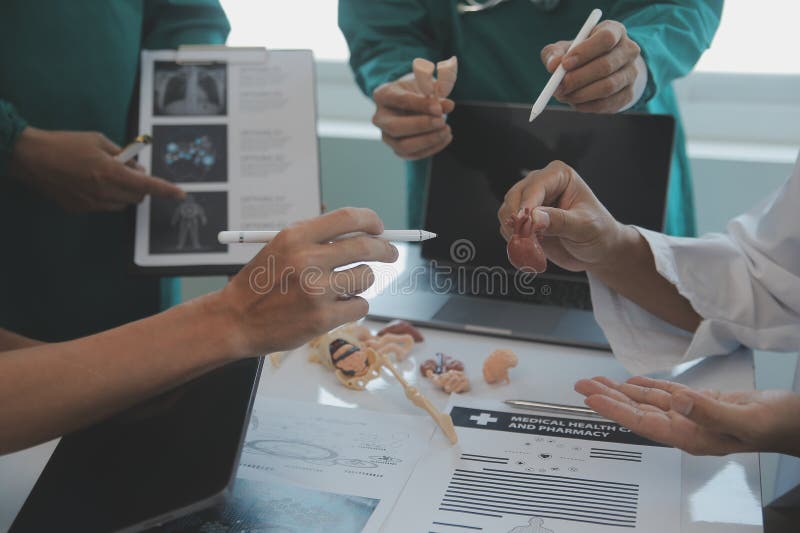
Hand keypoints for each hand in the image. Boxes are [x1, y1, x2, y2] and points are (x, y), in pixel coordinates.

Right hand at [10, 127, 184, 211]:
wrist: (31, 157)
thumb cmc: (65, 144)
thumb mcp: (99, 141)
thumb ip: (122, 155)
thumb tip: (136, 167)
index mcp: (110, 173)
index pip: (147, 185)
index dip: (166, 190)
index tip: (180, 193)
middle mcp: (104, 192)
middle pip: (137, 197)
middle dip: (139, 185)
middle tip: (129, 170)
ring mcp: (91, 203)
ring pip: (122, 204)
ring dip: (123, 192)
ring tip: (106, 174)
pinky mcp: (80, 209)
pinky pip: (104, 206)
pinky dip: (106, 196)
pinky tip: (91, 182)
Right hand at [216, 208, 398, 355]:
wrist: (234, 320)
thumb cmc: (262, 283)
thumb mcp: (281, 248)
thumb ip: (318, 240)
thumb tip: (366, 234)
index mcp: (296, 236)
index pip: (349, 218)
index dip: (371, 221)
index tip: (379, 228)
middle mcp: (307, 259)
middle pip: (366, 247)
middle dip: (385, 250)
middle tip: (390, 254)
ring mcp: (316, 290)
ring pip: (366, 277)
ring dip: (362, 281)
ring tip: (342, 287)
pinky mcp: (322, 318)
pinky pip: (360, 305)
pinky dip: (354, 306)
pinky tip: (334, 307)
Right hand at [372, 60, 455, 159]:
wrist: (413, 101)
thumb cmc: (417, 90)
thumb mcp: (427, 86)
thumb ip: (436, 95)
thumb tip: (448, 106)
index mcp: (383, 95)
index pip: (400, 101)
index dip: (421, 105)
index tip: (438, 109)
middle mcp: (380, 118)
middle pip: (395, 127)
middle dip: (421, 126)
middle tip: (442, 121)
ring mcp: (386, 136)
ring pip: (403, 146)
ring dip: (427, 140)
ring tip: (446, 130)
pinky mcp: (397, 149)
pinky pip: (413, 155)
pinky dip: (432, 148)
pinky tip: (445, 138)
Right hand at [497, 161, 632, 271]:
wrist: (598, 251)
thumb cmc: (598, 233)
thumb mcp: (584, 227)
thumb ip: (560, 221)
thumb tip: (534, 217)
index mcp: (559, 175)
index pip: (535, 186)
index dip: (527, 206)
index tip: (526, 225)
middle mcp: (541, 184)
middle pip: (514, 197)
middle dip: (517, 220)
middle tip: (527, 240)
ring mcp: (530, 201)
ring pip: (506, 212)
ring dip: (514, 231)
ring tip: (533, 245)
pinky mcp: (524, 220)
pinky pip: (507, 227)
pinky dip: (514, 239)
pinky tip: (531, 248)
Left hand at [541, 20, 646, 112]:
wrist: (599, 69)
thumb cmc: (578, 55)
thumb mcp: (564, 49)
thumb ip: (555, 54)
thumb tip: (553, 66)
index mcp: (614, 31)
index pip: (606, 38)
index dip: (584, 52)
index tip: (565, 64)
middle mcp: (628, 50)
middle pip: (606, 65)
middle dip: (578, 78)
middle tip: (558, 86)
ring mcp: (631, 73)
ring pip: (607, 87)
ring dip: (581, 94)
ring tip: (563, 95)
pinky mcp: (628, 94)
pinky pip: (607, 103)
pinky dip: (586, 105)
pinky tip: (574, 102)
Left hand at [575, 376, 799, 456]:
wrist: (797, 421)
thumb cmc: (777, 425)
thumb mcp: (744, 419)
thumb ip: (709, 412)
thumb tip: (676, 402)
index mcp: (691, 436)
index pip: (642, 422)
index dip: (614, 410)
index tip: (590, 398)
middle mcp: (686, 427)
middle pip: (636, 412)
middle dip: (606, 398)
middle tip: (580, 385)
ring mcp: (693, 416)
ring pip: (647, 402)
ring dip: (621, 391)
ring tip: (596, 381)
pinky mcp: (701, 404)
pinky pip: (666, 395)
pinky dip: (648, 387)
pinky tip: (633, 383)